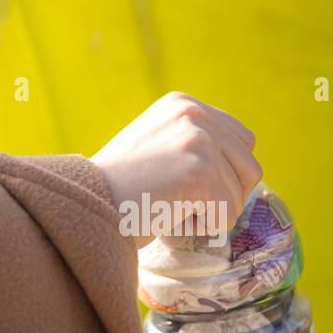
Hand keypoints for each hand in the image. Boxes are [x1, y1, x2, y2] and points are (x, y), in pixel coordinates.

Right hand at [92, 92, 261, 248]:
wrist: (83, 207)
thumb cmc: (117, 190)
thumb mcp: (155, 147)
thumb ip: (192, 143)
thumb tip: (242, 164)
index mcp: (184, 104)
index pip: (242, 140)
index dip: (225, 174)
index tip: (187, 188)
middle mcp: (193, 112)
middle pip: (250, 166)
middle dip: (225, 195)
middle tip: (179, 202)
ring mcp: (198, 138)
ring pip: (241, 193)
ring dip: (212, 213)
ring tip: (170, 207)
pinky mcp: (200, 169)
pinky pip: (228, 214)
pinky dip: (203, 228)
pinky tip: (169, 217)